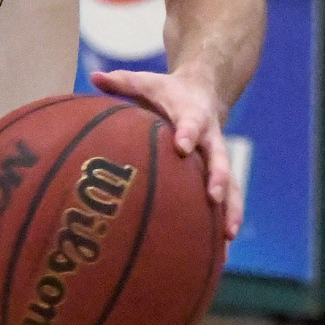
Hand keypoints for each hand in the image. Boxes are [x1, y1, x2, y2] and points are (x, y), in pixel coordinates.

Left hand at [90, 69, 243, 239]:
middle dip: (217, 177)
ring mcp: (217, 157)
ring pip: (231, 184)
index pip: (191, 122)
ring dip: (231, 208)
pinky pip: (228, 198)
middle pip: (219, 158)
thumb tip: (93, 75)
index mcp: (192, 113)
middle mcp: (210, 137)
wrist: (204, 91)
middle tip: (212, 197)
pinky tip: (223, 250)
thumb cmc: (166, 91)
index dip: (188, 133)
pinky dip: (227, 220)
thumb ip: (121, 81)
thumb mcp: (145, 82)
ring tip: (228, 235)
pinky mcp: (219, 173)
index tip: (183, 147)